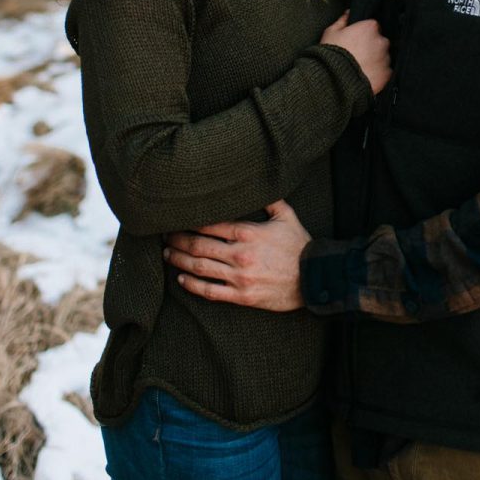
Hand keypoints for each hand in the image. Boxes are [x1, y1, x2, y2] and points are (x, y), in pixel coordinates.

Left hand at [164, 200, 308, 310]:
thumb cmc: (300, 246)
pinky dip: (193, 285)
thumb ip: (270, 200)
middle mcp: (240, 254)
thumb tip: (258, 183)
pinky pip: (211, 291)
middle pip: (198, 245)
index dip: (189, 222)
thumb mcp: (287, 217)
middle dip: (177, 240)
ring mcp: (239, 277)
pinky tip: (182, 279)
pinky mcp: (242, 296)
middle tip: (164, 236)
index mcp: (248, 232)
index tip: (176, 220)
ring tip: (167, 255)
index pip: (209, 225)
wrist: (315, 278)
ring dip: (179, 260)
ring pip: (200, 267)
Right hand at [320, 12, 390, 93]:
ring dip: (375, 59)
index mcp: (369, 27)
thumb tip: (348, 13)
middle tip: (359, 54)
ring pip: (383, 56)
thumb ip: (342, 21)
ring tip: (361, 66)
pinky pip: (385, 70)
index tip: (358, 39)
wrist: (336, 80)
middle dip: (372, 46)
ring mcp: (386, 58)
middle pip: (380, 41)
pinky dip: (378, 72)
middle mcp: (381, 41)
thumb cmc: (332, 54)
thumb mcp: (331, 33)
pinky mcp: (387, 73)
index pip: (373, 26)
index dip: (365, 33)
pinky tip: (366, 75)